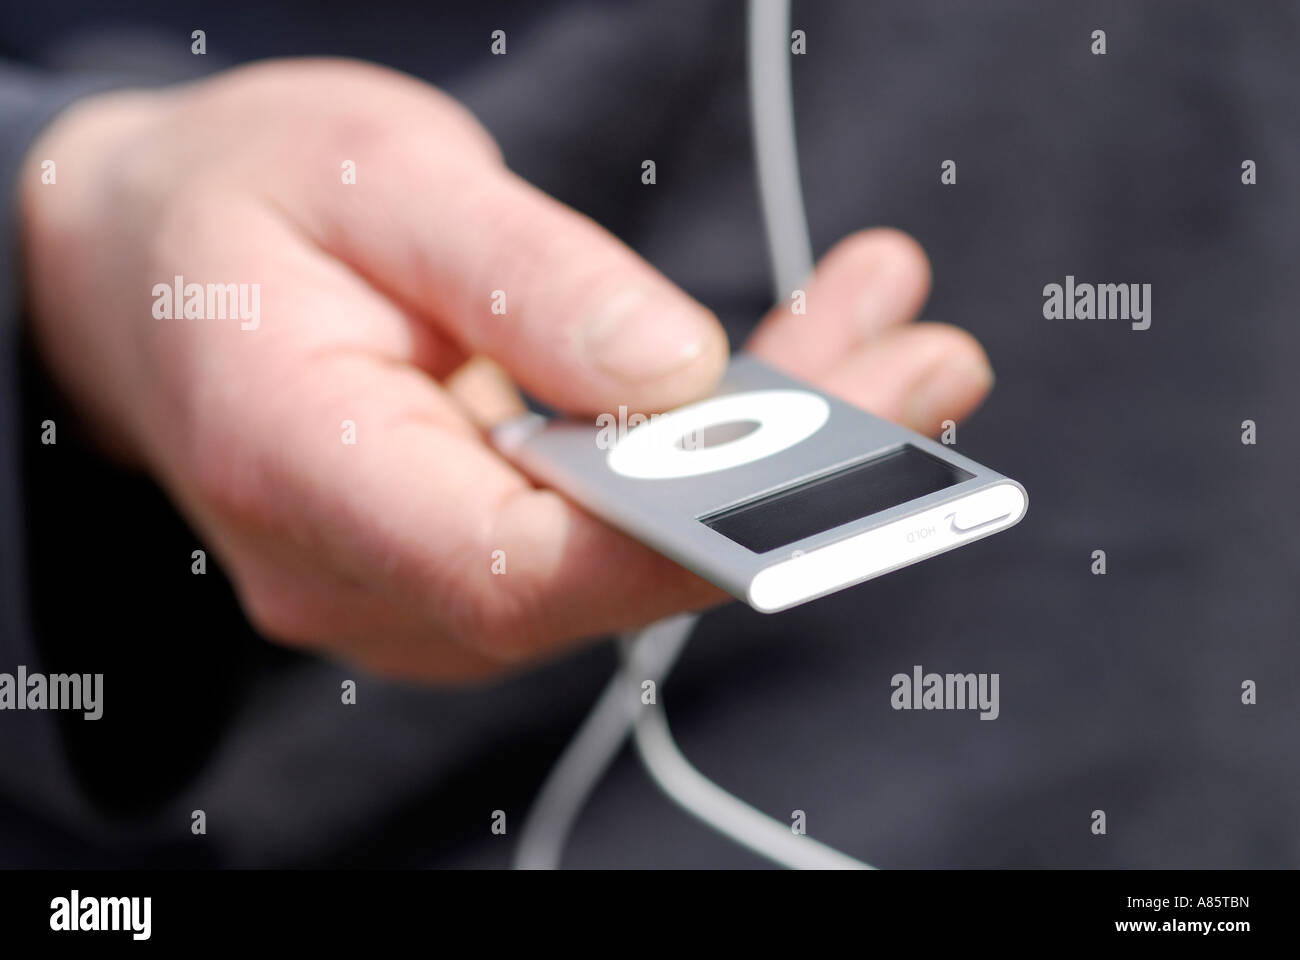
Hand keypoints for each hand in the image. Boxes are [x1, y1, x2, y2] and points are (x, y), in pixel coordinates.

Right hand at [20, 59, 991, 680]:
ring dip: (774, 451)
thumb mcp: (375, 183)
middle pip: (603, 565)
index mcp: (302, 472)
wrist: (154, 261)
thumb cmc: (239, 207)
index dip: (687, 528)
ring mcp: (416, 581)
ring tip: (891, 339)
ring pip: (625, 552)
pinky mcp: (466, 554)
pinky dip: (711, 448)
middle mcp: (361, 571)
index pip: (518, 565)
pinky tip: (802, 365)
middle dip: (785, 470)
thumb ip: (525, 282)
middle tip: (924, 364)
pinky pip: (608, 525)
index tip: (843, 444)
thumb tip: (679, 374)